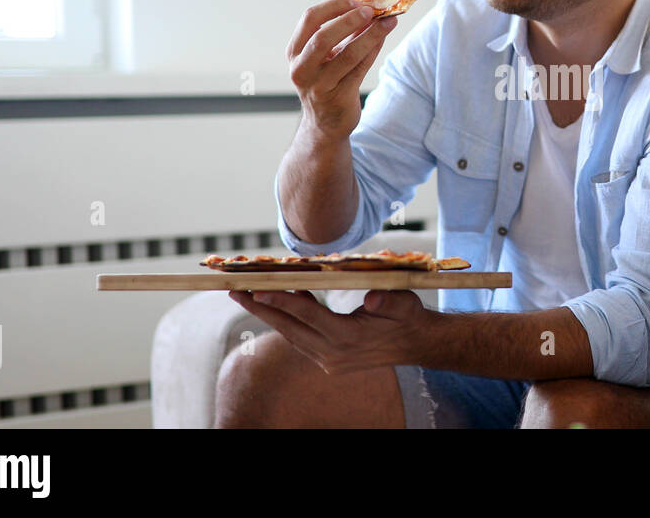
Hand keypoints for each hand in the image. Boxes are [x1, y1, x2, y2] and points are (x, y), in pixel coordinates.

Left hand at [229, 289, 429, 374]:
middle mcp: (333, 353)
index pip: (307, 315)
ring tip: (246, 295)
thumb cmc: (408, 317)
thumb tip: (372, 294)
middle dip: (260, 309)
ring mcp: (328, 360)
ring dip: (269, 315)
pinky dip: (287, 321)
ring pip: (290, 334)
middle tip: (233, 291)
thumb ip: (387, 299)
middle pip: (288, 328)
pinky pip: (300, 338)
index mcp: (348, 337)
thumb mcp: (404, 303)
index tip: (257, 288)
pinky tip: (278, 302)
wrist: (416, 345)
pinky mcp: (328, 360)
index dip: (281, 300)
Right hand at [287, 0, 397, 140]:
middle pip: (323, 36)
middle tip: (372, 10)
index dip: (334, 6)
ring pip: (347, 54)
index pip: (310, 19)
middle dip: (350, 20)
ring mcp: (318, 85)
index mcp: (295, 51)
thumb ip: (340, 33)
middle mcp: (301, 68)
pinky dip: (373, 49)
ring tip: (388, 22)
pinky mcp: (338, 97)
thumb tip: (366, 6)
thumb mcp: (324, 56)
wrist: (326, 123)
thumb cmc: (326, 82)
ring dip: (371, 34)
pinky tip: (383, 38)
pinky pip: (360, 68)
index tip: (356, 1)